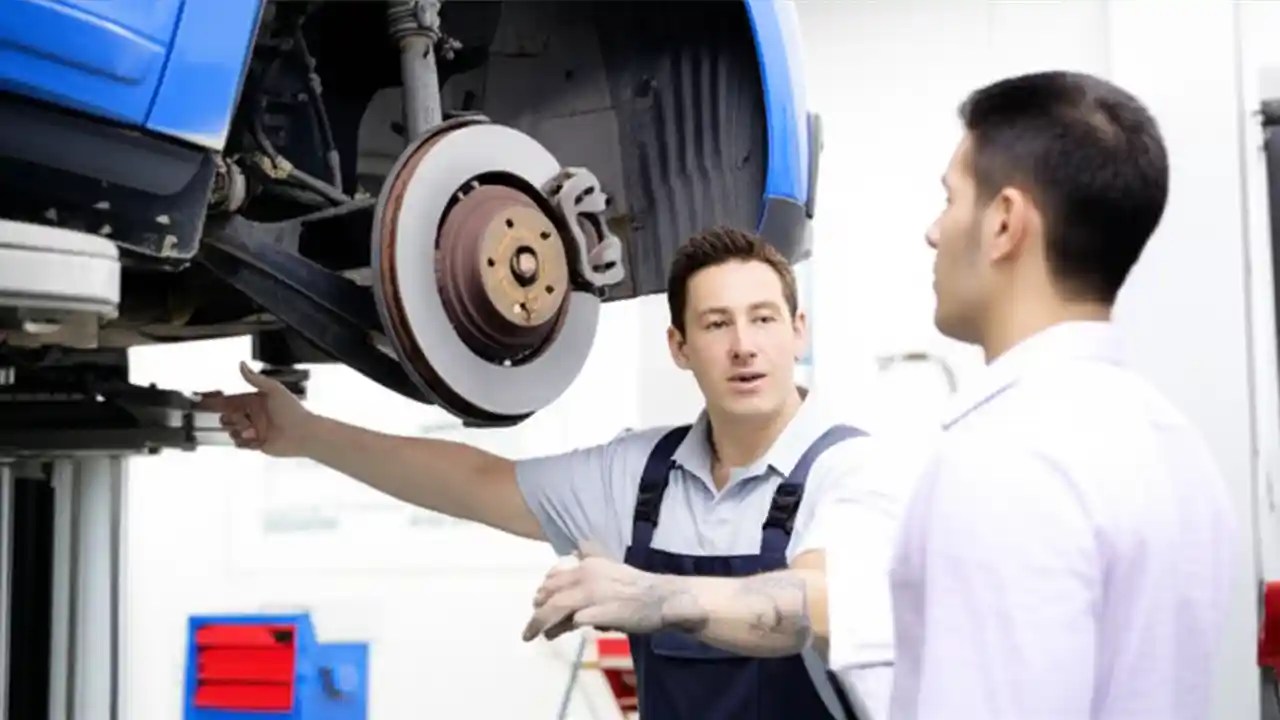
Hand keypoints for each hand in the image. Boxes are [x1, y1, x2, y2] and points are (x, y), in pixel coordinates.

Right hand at [196, 361, 315, 457]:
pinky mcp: (256, 444)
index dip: (219, 402)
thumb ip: (256, 379)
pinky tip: (255, 439)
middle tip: (240, 419)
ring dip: (238, 431)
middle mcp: (253, 415)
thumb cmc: (292, 411)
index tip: (208, 402)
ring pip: (232, 431)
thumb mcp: (274, 390)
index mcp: (255, 401)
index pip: (231, 401)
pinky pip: (240, 444)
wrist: (302, 434)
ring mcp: (254, 430)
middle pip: (228, 417)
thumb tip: (242, 365)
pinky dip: (244, 442)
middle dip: (229, 419)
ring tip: (252, 431)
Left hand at [521, 545, 673, 641]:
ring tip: (530, 634)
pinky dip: (559, 628)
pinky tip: (552, 635)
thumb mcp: (610, 572)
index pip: (555, 576)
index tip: (539, 602)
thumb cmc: (639, 589)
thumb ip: (589, 576)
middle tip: (531, 624)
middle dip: (537, 609)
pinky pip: (572, 621)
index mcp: (588, 564)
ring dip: (539, 622)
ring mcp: (591, 594)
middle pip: (550, 592)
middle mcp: (586, 575)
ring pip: (555, 606)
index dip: (544, 590)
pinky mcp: (598, 612)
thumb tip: (571, 584)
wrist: (663, 599)